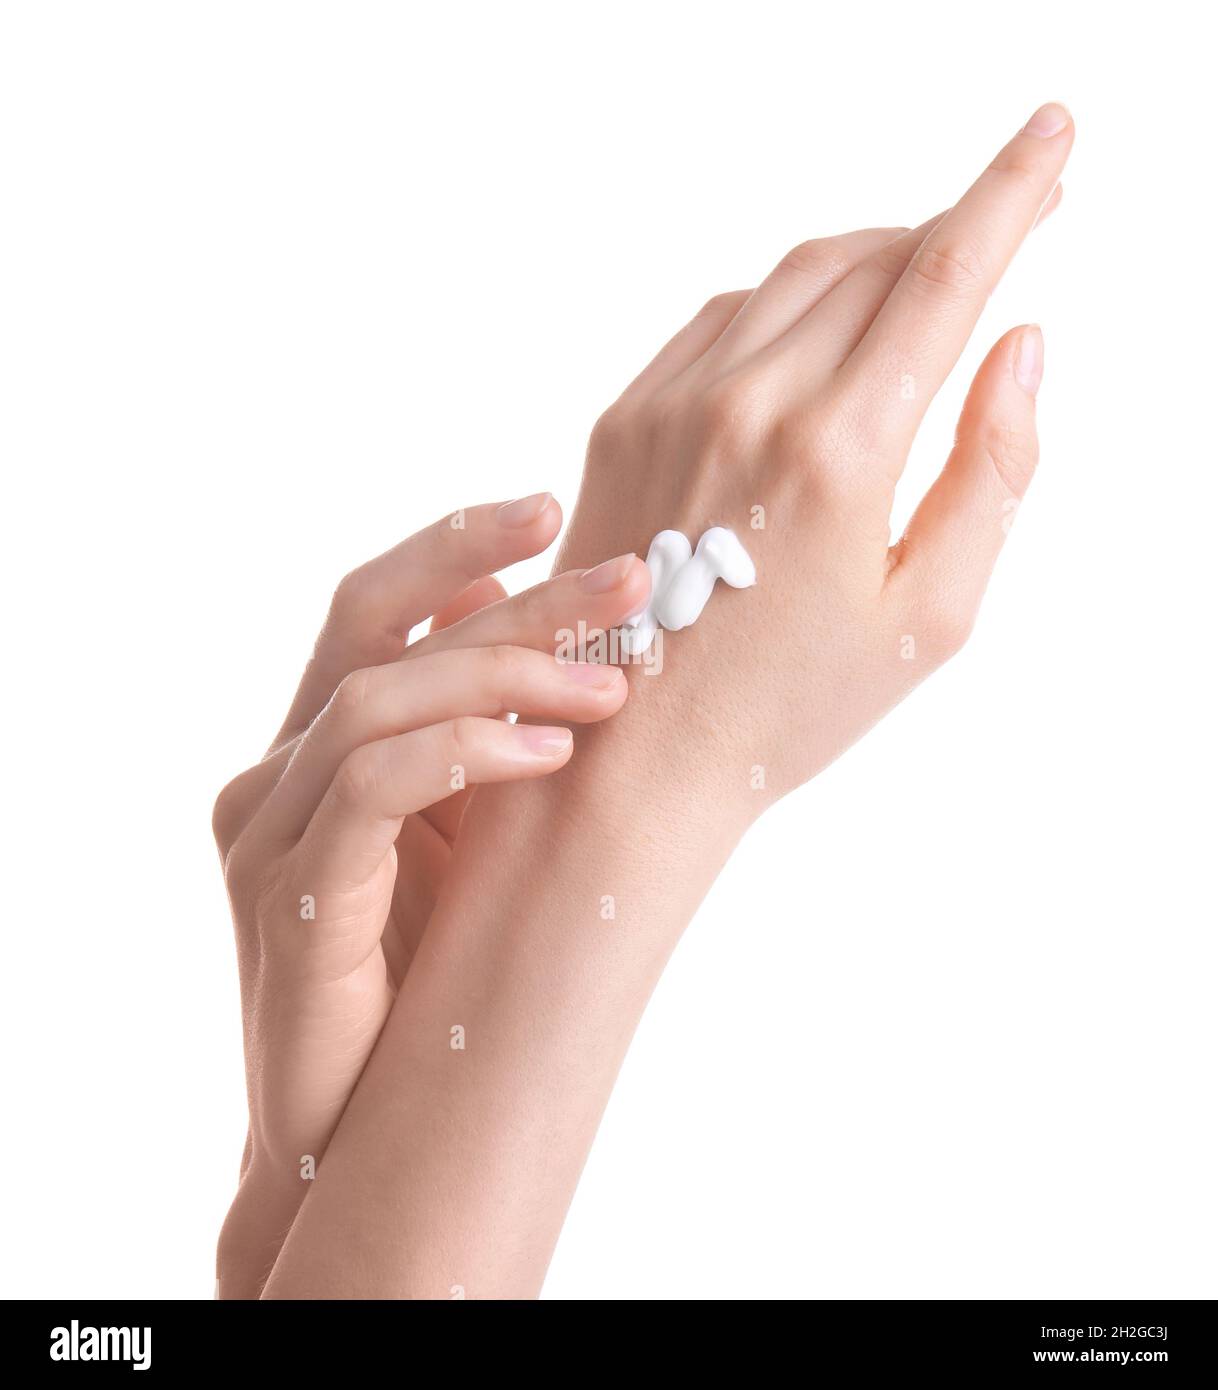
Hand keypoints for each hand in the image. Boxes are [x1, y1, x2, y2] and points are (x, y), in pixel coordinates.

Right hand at [211, 495, 647, 1292]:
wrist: (364, 1122)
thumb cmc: (430, 972)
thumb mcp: (469, 837)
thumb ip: (486, 741)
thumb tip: (569, 640)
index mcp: (321, 742)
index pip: (376, 604)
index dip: (456, 546)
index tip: (553, 506)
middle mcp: (280, 769)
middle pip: (382, 629)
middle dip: (514, 594)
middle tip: (628, 578)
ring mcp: (270, 829)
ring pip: (379, 698)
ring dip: (507, 676)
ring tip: (615, 689)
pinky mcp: (289, 896)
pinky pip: (372, 789)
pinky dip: (464, 754)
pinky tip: (550, 754)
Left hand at [556, 104, 1071, 821]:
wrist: (632, 757)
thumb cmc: (790, 707)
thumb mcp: (930, 616)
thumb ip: (993, 470)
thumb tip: (1022, 344)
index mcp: (838, 454)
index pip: (945, 278)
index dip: (1011, 194)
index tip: (1054, 134)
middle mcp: (747, 406)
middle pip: (872, 261)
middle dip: (948, 230)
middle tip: (1000, 228)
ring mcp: (671, 405)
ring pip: (793, 277)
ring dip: (868, 261)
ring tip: (916, 287)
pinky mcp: (621, 419)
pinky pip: (719, 318)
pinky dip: (783, 304)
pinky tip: (815, 336)